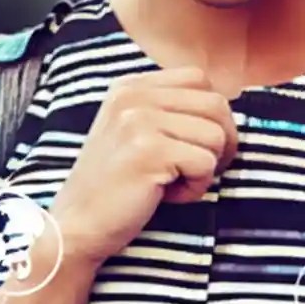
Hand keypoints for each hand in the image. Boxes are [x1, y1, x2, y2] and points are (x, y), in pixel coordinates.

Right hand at [49, 67, 237, 265]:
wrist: (78, 224)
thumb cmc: (116, 185)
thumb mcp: (134, 131)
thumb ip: (169, 110)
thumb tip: (226, 109)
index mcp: (131, 86)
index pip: (199, 79)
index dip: (212, 115)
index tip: (198, 144)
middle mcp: (133, 95)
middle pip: (216, 104)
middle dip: (220, 143)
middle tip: (196, 170)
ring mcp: (139, 121)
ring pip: (216, 135)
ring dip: (205, 168)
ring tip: (173, 182)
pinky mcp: (149, 151)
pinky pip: (205, 163)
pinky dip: (195, 187)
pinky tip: (167, 195)